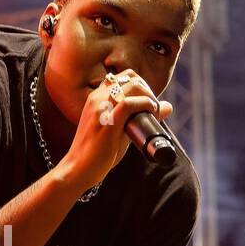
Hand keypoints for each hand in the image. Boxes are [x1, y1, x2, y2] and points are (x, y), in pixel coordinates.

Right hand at [59, 69, 172, 193]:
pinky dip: (146, 104)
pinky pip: (130, 103)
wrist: (77, 168)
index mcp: (95, 97)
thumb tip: (167, 107)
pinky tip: (152, 113)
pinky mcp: (107, 122)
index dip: (141, 85)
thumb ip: (138, 116)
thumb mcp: (117, 129)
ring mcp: (101, 108)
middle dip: (147, 88)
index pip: (122, 76)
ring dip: (149, 95)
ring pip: (132, 85)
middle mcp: (97, 98)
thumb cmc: (96, 152)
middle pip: (130, 76)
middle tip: (153, 107)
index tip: (147, 101)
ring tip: (153, 111)